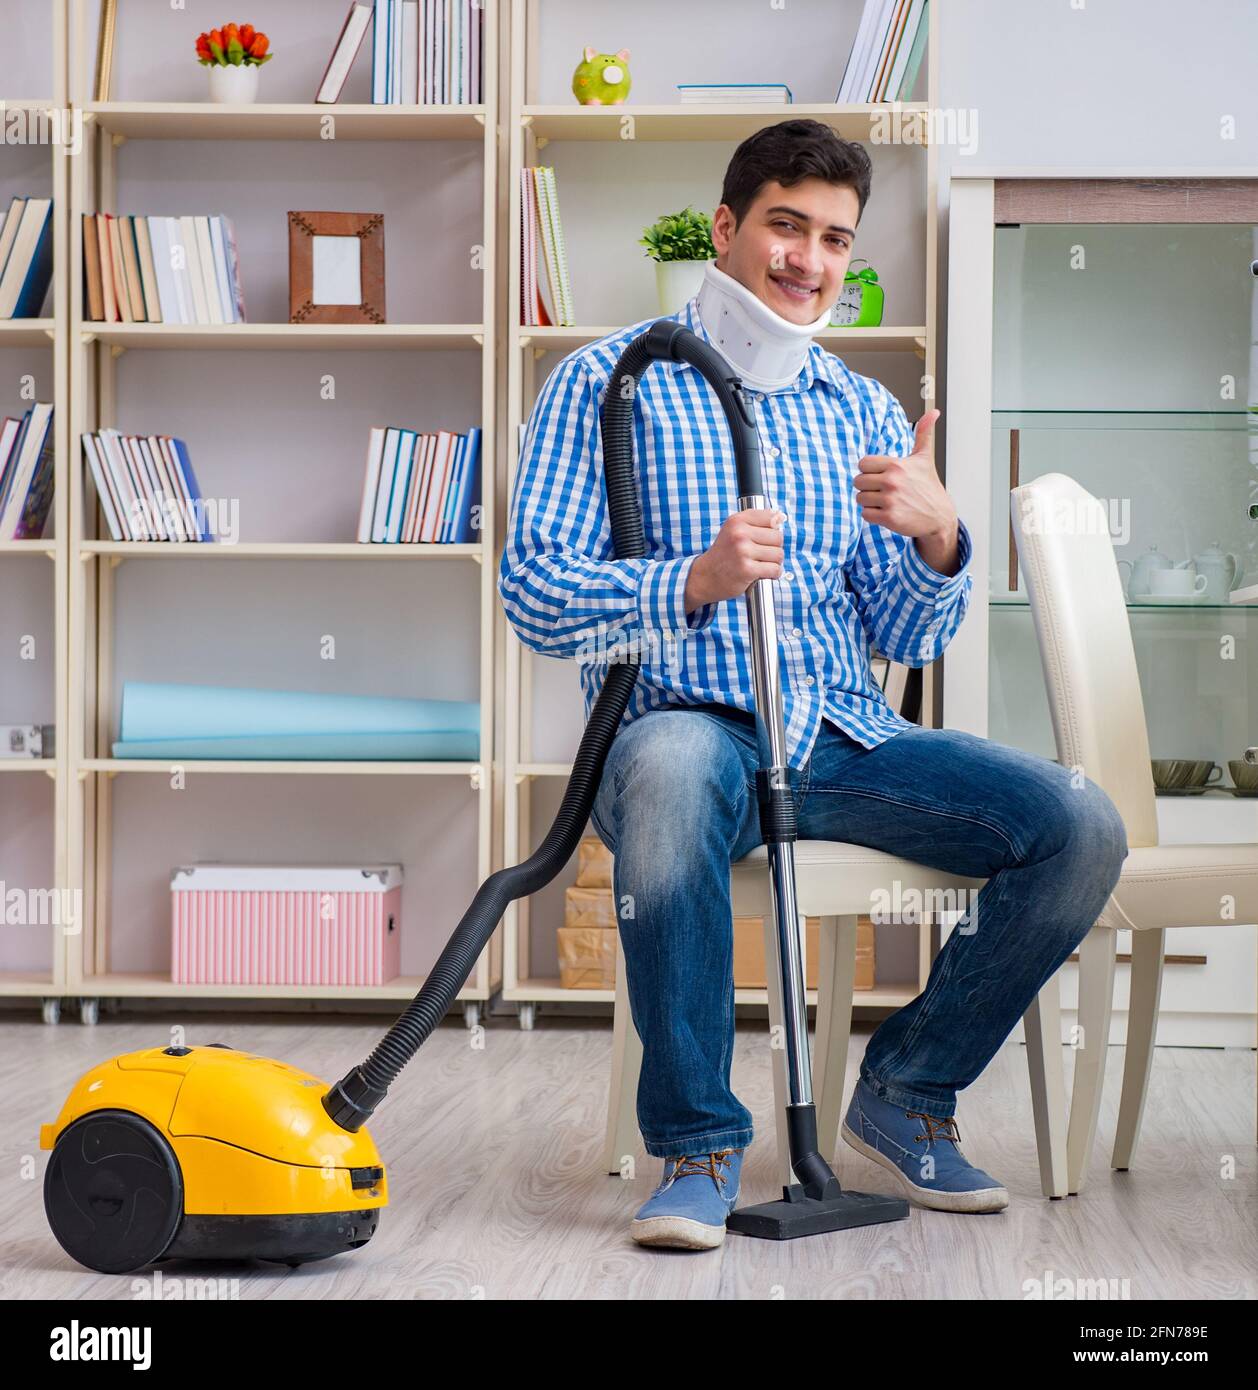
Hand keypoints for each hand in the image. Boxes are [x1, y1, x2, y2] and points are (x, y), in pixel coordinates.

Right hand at [685, 508, 783, 610]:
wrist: (705, 576)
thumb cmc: (724, 553)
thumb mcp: (734, 529)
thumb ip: (757, 521)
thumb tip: (781, 517)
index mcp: (737, 520)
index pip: (772, 518)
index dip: (772, 530)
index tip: (762, 538)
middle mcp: (739, 533)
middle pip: (778, 537)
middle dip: (774, 548)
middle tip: (760, 554)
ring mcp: (743, 551)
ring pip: (778, 554)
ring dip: (774, 562)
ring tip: (760, 564)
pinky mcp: (747, 569)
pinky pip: (775, 570)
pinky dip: (773, 574)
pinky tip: (762, 573)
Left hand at [854, 408, 958, 574]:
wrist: (939, 516)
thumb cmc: (929, 487)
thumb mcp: (925, 458)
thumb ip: (923, 434)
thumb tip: (933, 412)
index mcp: (896, 465)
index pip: (863, 464)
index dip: (869, 470)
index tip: (882, 475)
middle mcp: (892, 481)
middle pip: (858, 481)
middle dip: (868, 487)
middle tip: (883, 490)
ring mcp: (890, 500)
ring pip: (860, 498)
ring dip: (870, 502)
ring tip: (887, 501)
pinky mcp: (889, 518)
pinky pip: (865, 514)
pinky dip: (873, 515)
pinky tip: (887, 511)